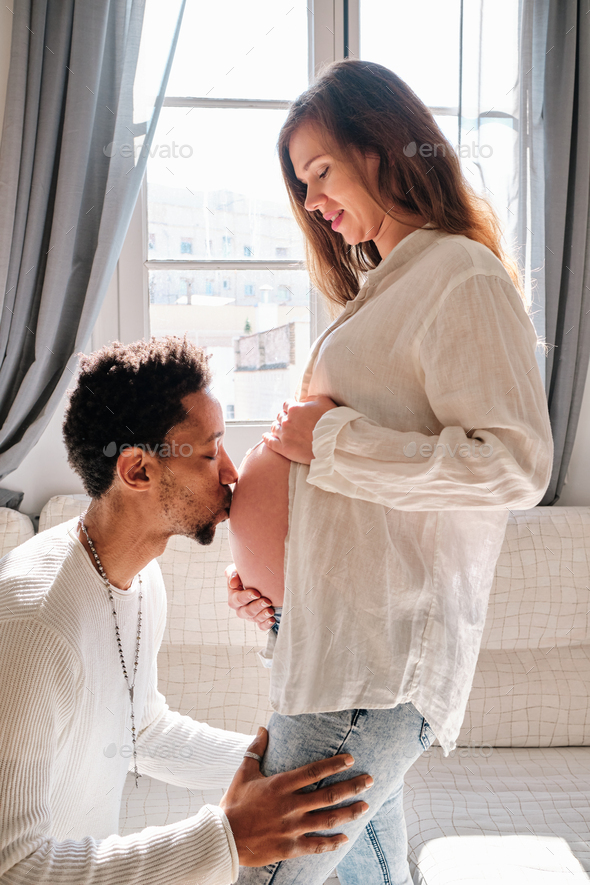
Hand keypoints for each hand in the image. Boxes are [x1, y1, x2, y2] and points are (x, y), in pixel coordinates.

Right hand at [220, 727, 372, 865]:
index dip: (334, 764)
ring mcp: (292, 828)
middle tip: (369, 781)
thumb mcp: (244, 773)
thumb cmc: (233, 804)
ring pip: (328, 819)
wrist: (224, 838)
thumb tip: (263, 728)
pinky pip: (317, 845)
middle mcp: (291, 806)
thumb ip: (256, 750)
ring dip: (349, 812)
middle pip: (329, 795)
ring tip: (365, 806)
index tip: (351, 759)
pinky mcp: (290, 847)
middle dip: (352, 787)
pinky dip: (332, 842)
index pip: (314, 771)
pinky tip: (345, 838)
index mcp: (280, 785)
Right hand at [225, 564, 275, 629]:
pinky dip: (266, 624)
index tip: (256, 593)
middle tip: (267, 601)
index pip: (237, 600)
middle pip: (245, 612)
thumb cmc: (247, 572)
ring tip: (271, 611)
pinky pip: (261, 626)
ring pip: (254, 619)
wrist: (259, 576)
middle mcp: (241, 608)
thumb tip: (233, 583)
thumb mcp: (237, 570)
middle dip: (256, 607)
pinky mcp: (259, 619)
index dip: (246, 597)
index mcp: (234, 596)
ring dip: (262, 616)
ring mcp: (250, 615)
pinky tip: (272, 620)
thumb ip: (232, 574)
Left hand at [263, 395, 337, 463]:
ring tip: (280, 429)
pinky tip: (265, 436)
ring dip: (277, 427)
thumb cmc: (332, 422)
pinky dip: (267, 438)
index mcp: (295, 409)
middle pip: (280, 416)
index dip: (291, 407)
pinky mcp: (284, 448)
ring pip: (274, 427)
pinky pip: (270, 442)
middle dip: (285, 417)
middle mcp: (287, 421)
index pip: (287, 404)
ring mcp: (284, 435)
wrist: (333, 444)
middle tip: (291, 422)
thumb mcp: (324, 402)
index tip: (294, 411)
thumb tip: (305, 400)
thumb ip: (312, 398)